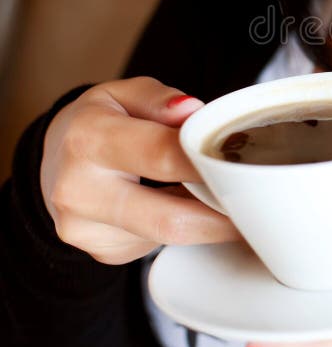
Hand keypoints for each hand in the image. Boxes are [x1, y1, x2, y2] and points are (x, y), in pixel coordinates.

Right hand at [41, 76, 240, 264]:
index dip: (208, 164)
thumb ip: (160, 99)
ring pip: (168, 237)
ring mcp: (86, 230)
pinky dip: (184, 227)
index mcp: (90, 139)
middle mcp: (79, 190)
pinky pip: (157, 244)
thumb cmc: (101, 121)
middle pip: (169, 217)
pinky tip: (189, 207)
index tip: (247, 170)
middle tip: (262, 209)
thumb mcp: (124, 93)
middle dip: (223, 216)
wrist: (53, 162)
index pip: (161, 155)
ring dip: (208, 221)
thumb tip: (194, 110)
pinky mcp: (101, 252)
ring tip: (232, 200)